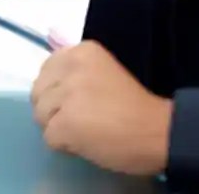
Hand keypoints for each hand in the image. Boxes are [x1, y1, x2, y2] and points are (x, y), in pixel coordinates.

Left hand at [30, 40, 172, 175]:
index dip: (58, 92)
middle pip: (38, 94)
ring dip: (58, 128)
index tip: (81, 101)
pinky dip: (65, 146)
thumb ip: (75, 73)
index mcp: (81, 51)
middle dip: (54, 110)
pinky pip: (49, 138)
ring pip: (40, 116)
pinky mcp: (65, 123)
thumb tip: (48, 86)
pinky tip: (88, 143)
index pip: (46, 71)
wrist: (160, 132)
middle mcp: (70, 67)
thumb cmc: (136, 107)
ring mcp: (66, 95)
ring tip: (88, 131)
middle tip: (83, 120)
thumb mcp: (103, 73)